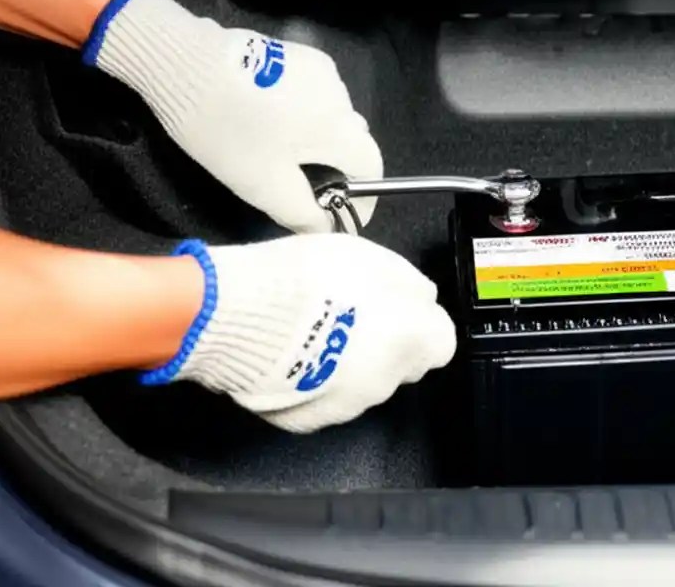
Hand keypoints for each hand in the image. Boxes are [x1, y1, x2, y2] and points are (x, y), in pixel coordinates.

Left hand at [83, 0, 381, 232]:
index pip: (372, 167)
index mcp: (339, 129)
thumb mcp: (263, 186)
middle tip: (301, 187)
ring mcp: (320, 70)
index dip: (362, 197)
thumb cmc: (228, 131)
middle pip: (352, 141)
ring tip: (278, 148)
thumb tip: (327, 227)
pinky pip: (314, 92)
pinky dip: (302, 111)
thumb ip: (303, 214)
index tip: (340, 213)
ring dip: (316, 137)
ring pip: (332, 116)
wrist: (184, 63)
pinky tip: (268, 116)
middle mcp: (341, 96)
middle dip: (335, 168)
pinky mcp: (297, 53)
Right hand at [142, 234, 455, 432]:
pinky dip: (317, 381)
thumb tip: (420, 295)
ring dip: (350, 362)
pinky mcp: (310, 418)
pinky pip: (325, 398)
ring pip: (364, 383)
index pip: (441, 341)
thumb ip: (407, 282)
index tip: (402, 310)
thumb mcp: (369, 256)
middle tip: (355, 314)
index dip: (421, 324)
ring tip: (317, 329)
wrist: (233, 314)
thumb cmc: (299, 279)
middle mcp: (386, 378)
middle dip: (387, 343)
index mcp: (410, 337)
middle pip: (403, 364)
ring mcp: (348, 403)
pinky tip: (296, 353)